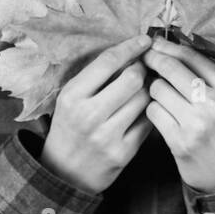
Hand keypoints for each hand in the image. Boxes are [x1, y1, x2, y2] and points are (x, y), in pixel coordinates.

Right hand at [39, 35, 153, 194]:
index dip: (130, 47)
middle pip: (132, 78)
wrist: (64, 173)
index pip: (108, 61)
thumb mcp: (71, 98)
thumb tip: (130, 50)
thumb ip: (95, 77)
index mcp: (72, 95)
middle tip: (143, 68)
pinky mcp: (123, 152)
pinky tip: (145, 110)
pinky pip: (148, 122)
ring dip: (148, 90)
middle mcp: (88, 115)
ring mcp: (107, 135)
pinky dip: (150, 112)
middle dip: (142, 69)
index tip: (144, 40)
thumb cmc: (70, 127)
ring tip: (143, 89)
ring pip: (144, 99)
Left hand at [143, 37, 214, 193]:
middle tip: (145, 60)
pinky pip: (153, 112)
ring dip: (153, 90)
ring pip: (157, 89)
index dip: (167, 47)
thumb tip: (168, 47)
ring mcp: (196, 123)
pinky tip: (160, 114)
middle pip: (170, 68)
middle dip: (153, 61)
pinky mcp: (179, 141)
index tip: (154, 44)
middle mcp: (214, 102)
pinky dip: (152, 110)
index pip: (191, 56)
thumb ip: (205, 74)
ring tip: (160, 96)